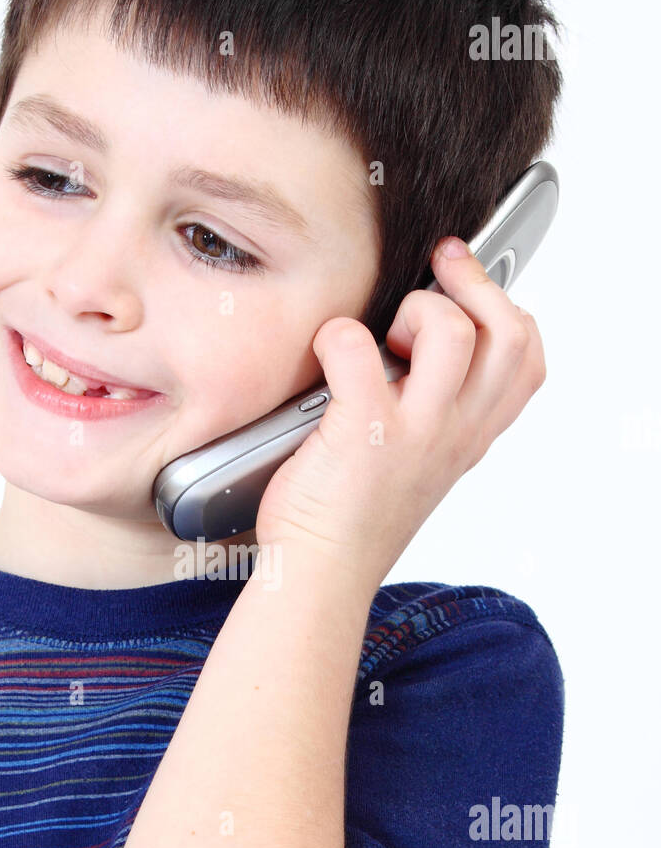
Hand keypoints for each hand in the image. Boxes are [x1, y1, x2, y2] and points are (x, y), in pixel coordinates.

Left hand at [254, 237, 546, 589]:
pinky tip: (325, 351)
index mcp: (468, 437)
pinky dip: (336, 334)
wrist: (319, 576)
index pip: (528, 361)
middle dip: (472, 285)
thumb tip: (417, 350)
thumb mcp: (417, 464)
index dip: (505, 311)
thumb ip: (432, 414)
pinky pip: (356, 347)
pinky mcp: (363, 433)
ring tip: (384, 334)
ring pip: (452, 330)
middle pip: (509, 333)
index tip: (468, 291)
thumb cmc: (352, 519)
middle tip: (436, 270)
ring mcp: (414, 432)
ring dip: (416, 309)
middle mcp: (453, 433)